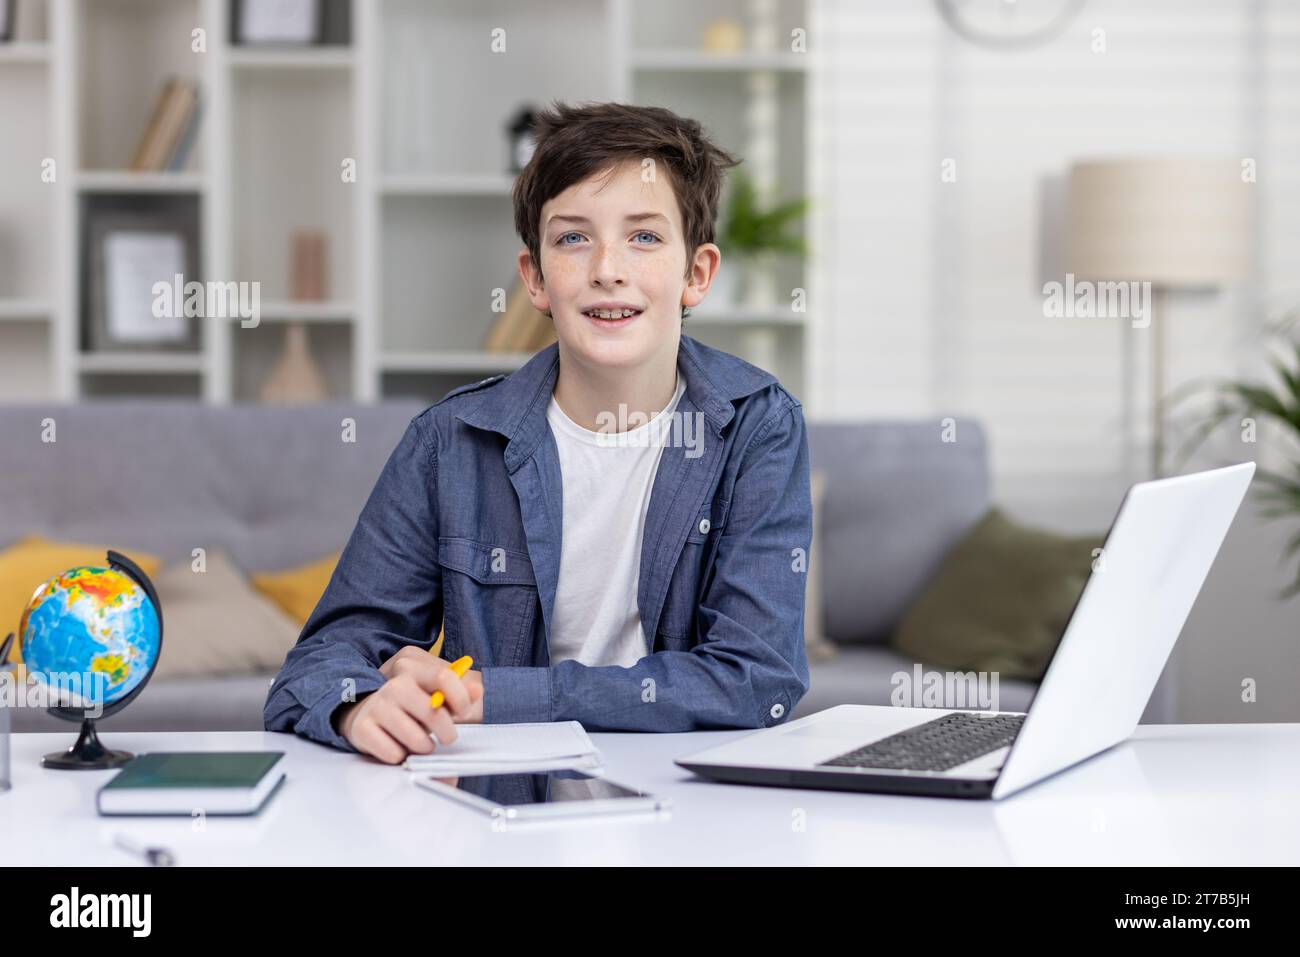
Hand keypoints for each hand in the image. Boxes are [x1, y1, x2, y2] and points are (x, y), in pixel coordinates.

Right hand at [336, 648, 483, 764]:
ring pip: (415, 739)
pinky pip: (394, 753)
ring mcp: (376, 706)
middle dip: (447, 731)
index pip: (443, 677)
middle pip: (433, 711)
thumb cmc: (411, 703)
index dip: (461, 698)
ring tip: (422, 743)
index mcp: (412, 668)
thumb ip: (459, 691)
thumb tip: (478, 689)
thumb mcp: (435, 692)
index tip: (464, 711)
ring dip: (424, 747)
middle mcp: (392, 685)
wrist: (368, 713)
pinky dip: (402, 756)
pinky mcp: (362, 728)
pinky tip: (398, 746)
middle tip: (447, 737)